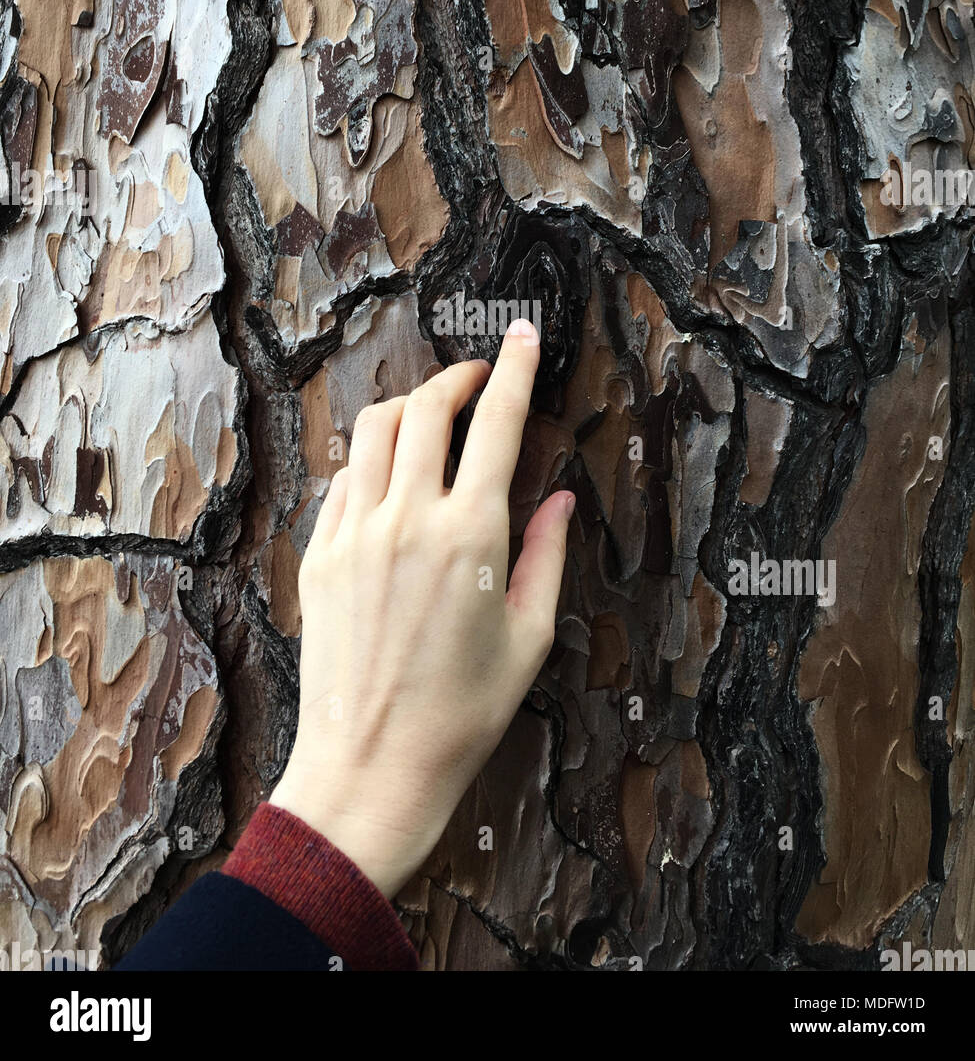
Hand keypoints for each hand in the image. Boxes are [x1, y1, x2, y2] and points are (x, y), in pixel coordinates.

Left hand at [269, 318, 574, 897]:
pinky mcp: (319, 556)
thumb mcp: (528, 637)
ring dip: (408, 406)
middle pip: (427, 408)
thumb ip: (546, 555)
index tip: (522, 336)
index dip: (514, 369)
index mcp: (471, 536)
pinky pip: (343, 480)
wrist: (371, 767)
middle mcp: (407, 521)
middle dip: (458, 376)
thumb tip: (557, 499)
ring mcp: (354, 534)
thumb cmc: (461, 713)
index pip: (496, 424)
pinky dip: (370, 459)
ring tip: (434, 415)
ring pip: (375, 431)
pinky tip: (391, 475)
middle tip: (479, 375)